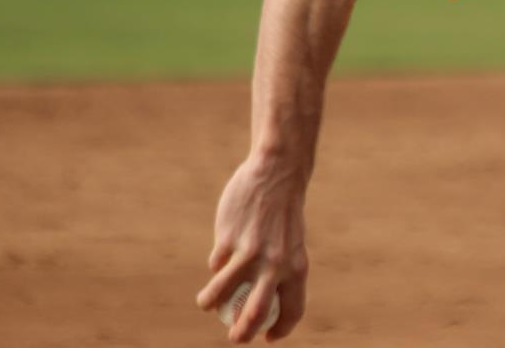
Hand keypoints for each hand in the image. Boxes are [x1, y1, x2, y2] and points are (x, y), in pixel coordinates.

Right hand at [196, 154, 310, 342]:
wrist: (277, 175)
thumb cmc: (284, 214)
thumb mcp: (292, 244)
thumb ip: (281, 270)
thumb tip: (262, 304)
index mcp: (297, 268)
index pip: (293, 310)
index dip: (281, 329)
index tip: (268, 337)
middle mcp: (275, 265)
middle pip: (255, 313)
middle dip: (242, 333)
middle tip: (234, 337)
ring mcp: (250, 253)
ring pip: (222, 292)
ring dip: (211, 303)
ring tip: (207, 304)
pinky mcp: (229, 240)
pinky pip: (217, 264)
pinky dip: (216, 267)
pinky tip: (219, 261)